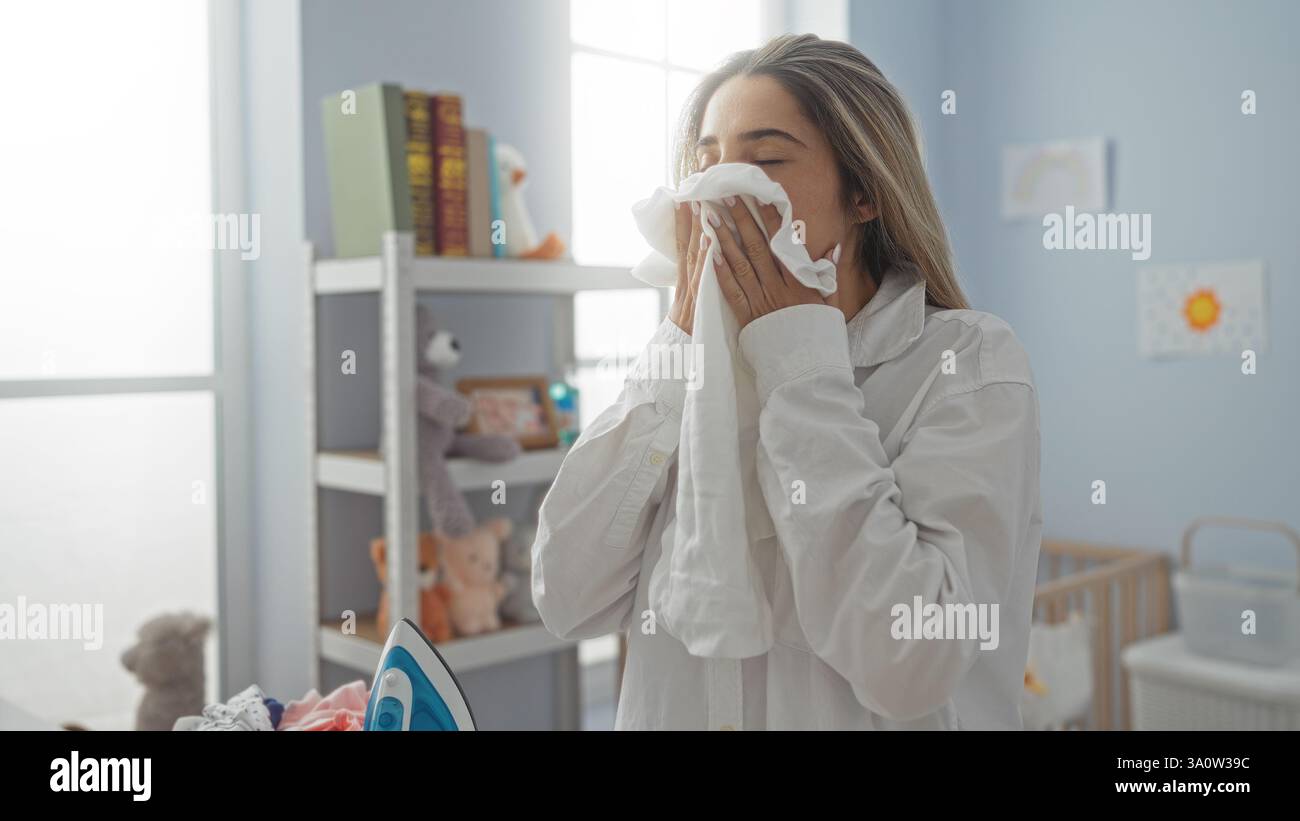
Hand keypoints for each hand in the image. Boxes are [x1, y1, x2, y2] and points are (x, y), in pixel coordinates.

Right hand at [667, 202, 707, 334]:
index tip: (684, 200)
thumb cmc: (688, 331)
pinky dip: (706, 259)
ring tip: (699, 206)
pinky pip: (704, 278)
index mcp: (686, 281)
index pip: (683, 246)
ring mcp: (692, 292)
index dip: (683, 224)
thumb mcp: (690, 304)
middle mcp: (687, 282)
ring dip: (696, 230)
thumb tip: (705, 263)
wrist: (679, 357)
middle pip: (686, 245)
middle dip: (687, 219)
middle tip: (690, 192)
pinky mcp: (698, 303)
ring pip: (694, 257)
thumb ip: (696, 283)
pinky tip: (709, 241)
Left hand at [711, 198, 839, 328]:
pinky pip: (731, 292)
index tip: (761, 197)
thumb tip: (832, 248)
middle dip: (741, 220)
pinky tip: (711, 253)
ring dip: (725, 239)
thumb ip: (828, 275)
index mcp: (799, 283)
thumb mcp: (831, 304)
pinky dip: (721, 272)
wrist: (807, 370)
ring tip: (712, 217)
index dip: (771, 219)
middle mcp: (778, 289)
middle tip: (727, 196)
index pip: (783, 244)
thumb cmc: (819, 335)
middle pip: (756, 248)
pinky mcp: (747, 318)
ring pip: (740, 265)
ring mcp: (761, 303)